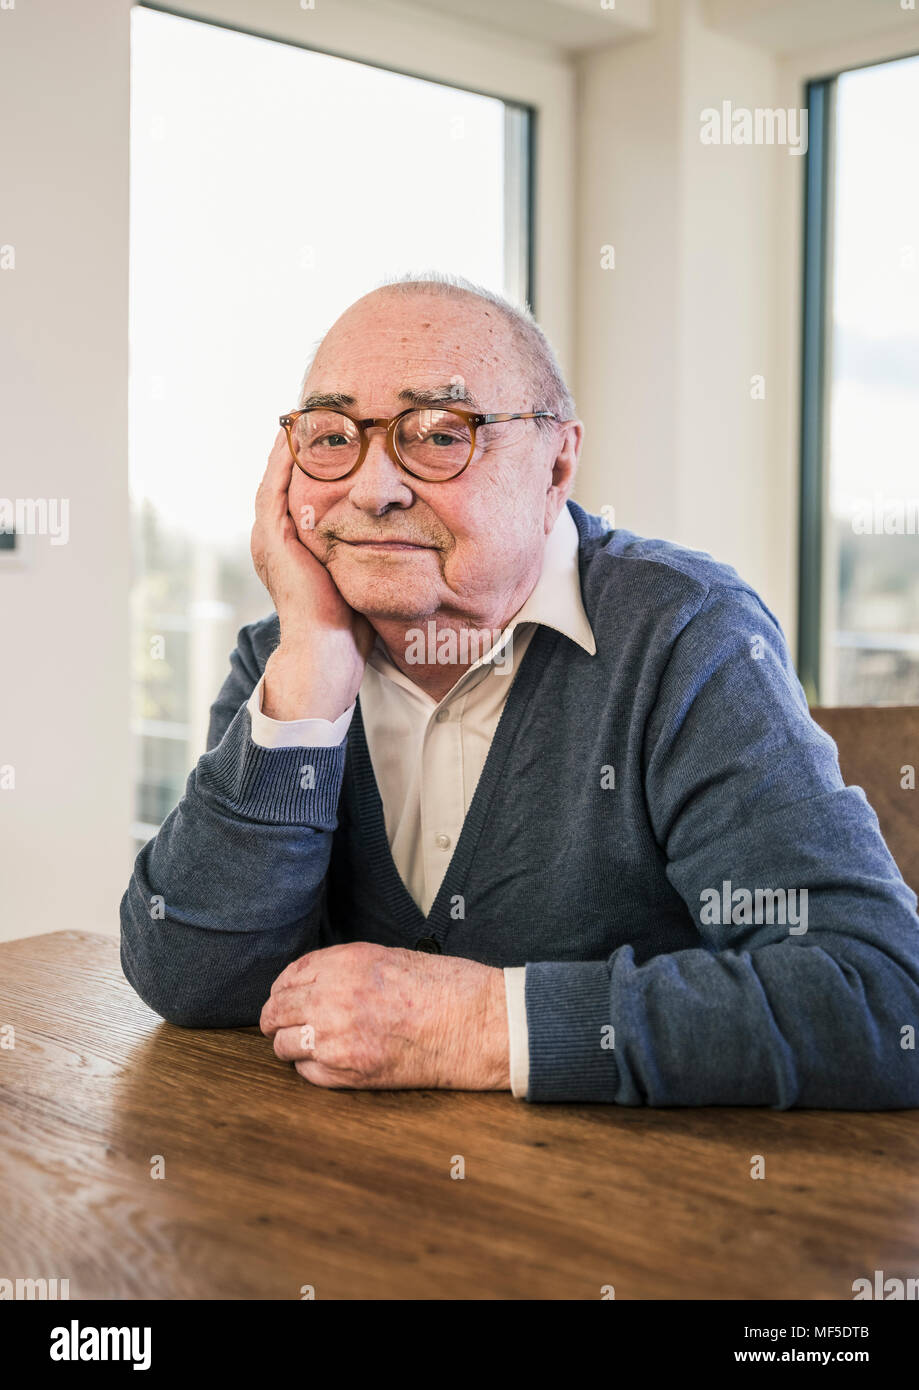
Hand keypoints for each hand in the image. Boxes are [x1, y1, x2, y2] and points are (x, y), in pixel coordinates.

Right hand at [251, 430, 374, 719]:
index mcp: (293, 545)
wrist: (328, 654)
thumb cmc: (352, 624)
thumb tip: (401, 527)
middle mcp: (274, 538)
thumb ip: (367, 547)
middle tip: (313, 409)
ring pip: (275, 476)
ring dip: (288, 443)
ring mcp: (268, 539)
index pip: (299, 489)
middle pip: (283, 476)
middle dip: (298, 442)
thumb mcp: (360, 572)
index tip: (333, 430)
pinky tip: (296, 435)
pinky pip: (274, 488)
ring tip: (304, 411)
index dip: (313, 458)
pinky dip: (283, 460)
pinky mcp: (272, 541)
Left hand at [259, 942, 510, 1090]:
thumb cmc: (444, 987)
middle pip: (276, 1012)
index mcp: (344, 963)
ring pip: (285, 1046)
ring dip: (292, 1045)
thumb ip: (345, 968)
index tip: (284, 997)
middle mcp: (332, 998)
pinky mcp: (351, 1072)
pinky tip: (330, 1061)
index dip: (281, 990)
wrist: (476, 1022)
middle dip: (275, 1019)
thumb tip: (312, 984)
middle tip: (280, 1025)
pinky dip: (312, 1068)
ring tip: (308, 1044)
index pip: (288, 977)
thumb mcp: (388, 957)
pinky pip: (308, 1073)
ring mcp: (338, 1038)